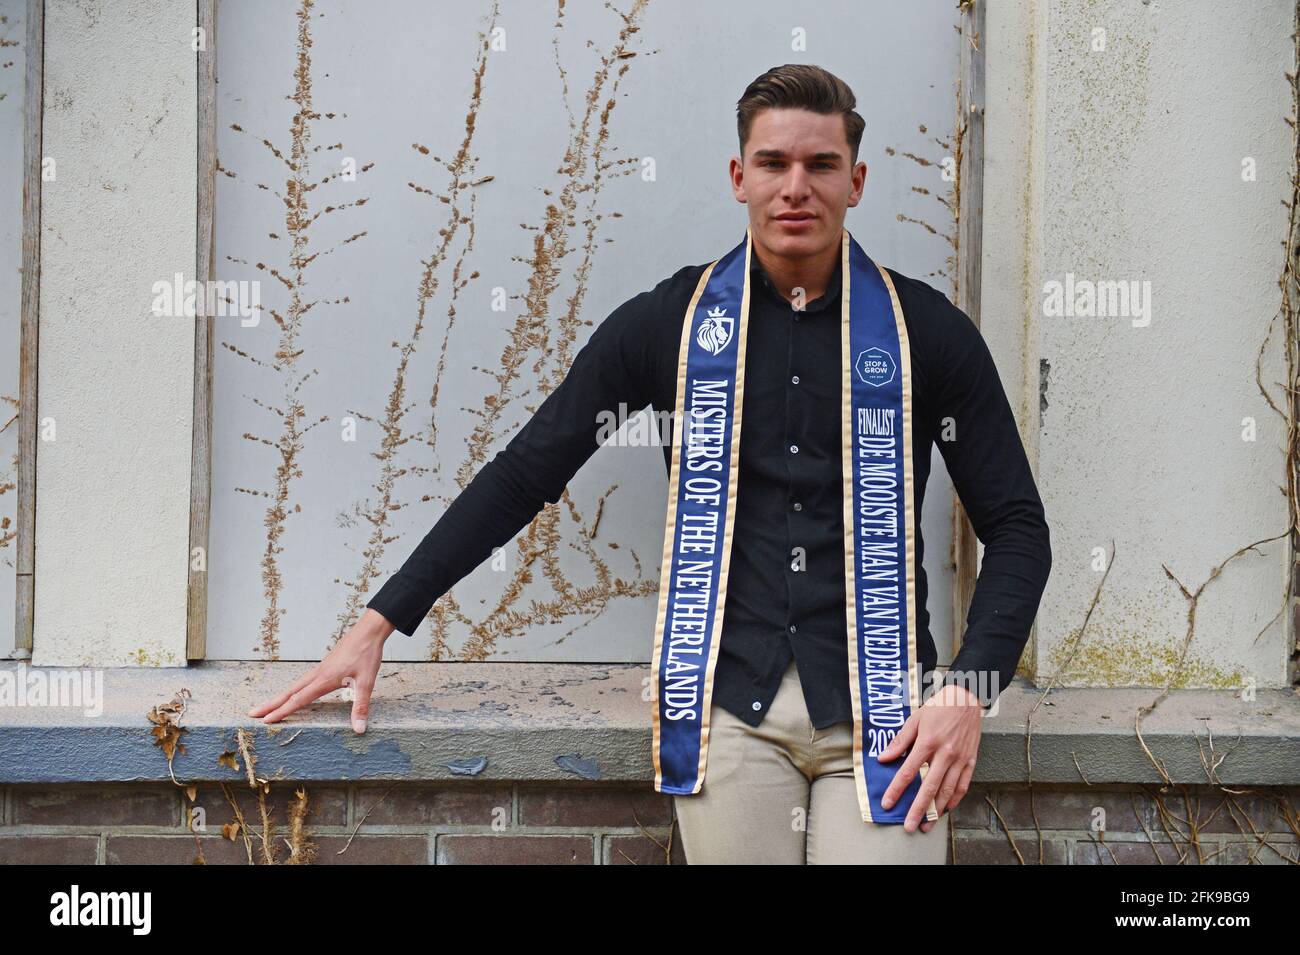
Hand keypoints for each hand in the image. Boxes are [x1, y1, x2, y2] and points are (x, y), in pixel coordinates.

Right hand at [247, 608, 394, 732]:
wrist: (369, 630)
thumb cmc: (367, 654)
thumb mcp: (367, 682)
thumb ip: (360, 707)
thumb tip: (358, 729)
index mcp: (324, 679)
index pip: (299, 699)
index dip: (282, 711)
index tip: (266, 720)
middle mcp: (318, 674)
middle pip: (289, 691)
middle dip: (271, 704)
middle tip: (252, 713)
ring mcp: (320, 668)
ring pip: (295, 685)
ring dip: (280, 696)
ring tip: (268, 705)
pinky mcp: (325, 665)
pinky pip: (303, 680)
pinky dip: (293, 688)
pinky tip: (294, 692)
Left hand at [875, 682, 982, 832]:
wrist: (967, 698)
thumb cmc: (938, 707)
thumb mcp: (915, 719)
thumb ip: (900, 741)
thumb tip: (883, 758)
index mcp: (928, 742)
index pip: (909, 772)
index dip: (897, 789)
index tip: (888, 804)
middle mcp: (945, 753)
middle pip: (929, 787)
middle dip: (918, 809)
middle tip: (909, 826)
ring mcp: (960, 759)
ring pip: (948, 791)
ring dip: (936, 811)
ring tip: (927, 825)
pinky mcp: (971, 761)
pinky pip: (963, 785)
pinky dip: (954, 800)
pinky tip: (946, 809)